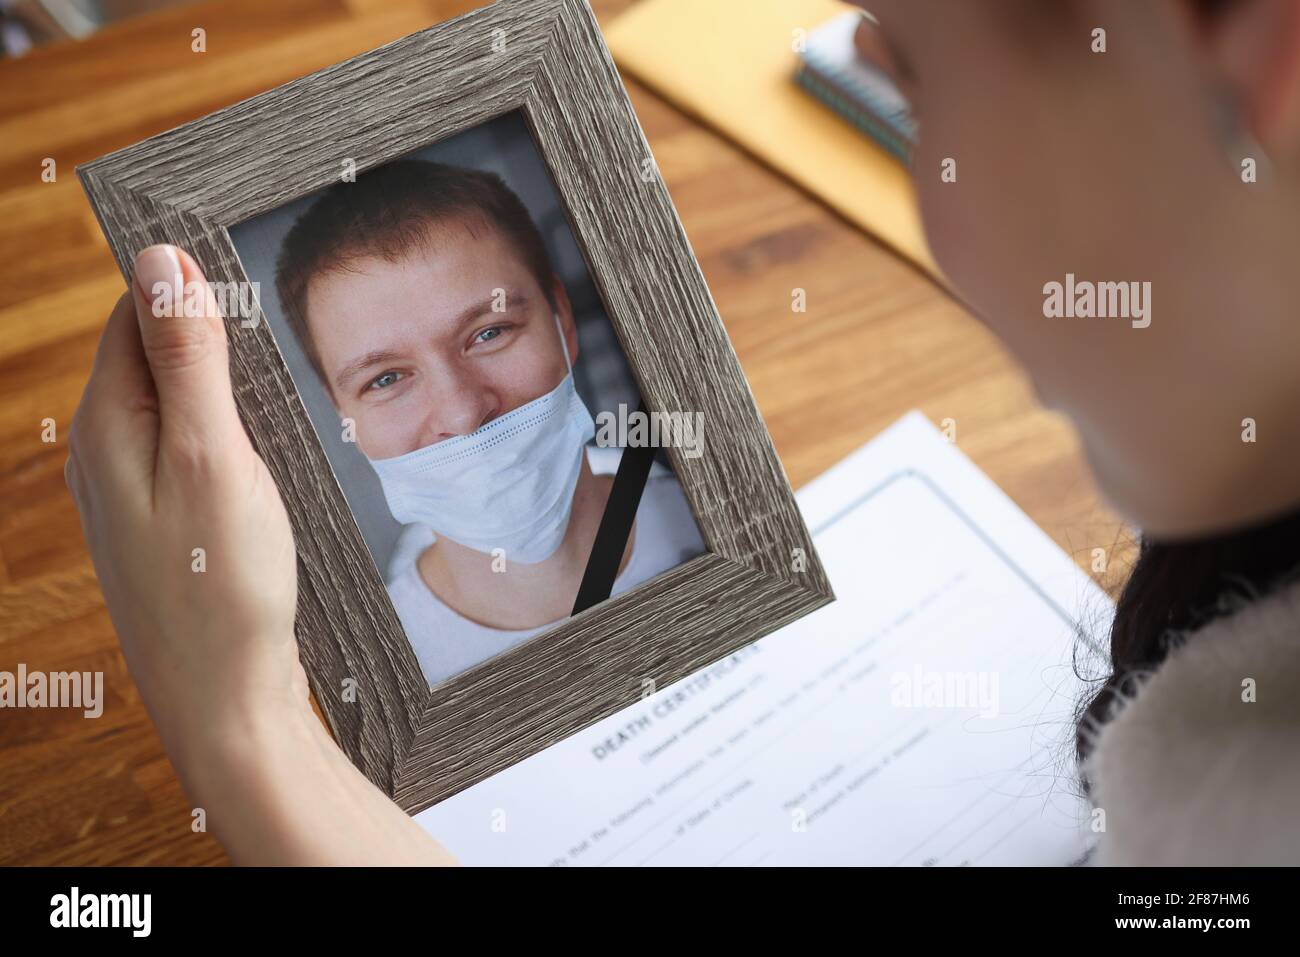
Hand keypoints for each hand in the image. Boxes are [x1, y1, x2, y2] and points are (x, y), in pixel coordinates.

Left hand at [66, 245, 300, 765]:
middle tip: (275, 328)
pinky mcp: (162, 522)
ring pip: (171, 402)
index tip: (248, 271)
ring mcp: (129, 492)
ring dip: (219, 384)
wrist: (225, 701)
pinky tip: (261, 452)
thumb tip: (159, 260)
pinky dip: (223, 432)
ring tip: (275, 388)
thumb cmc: (223, 586)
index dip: (187, 281)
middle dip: (207, 330)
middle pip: (150, 353)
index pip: (134, 311)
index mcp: (107, 425)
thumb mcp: (214, 457)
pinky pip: (184, 448)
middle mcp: (104, 453)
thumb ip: (189, 358)